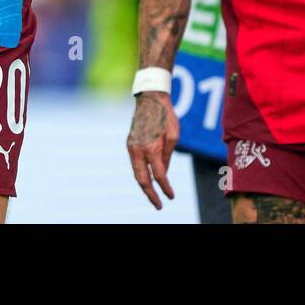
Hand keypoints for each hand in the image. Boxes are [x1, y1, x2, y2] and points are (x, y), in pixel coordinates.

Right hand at [126, 91, 178, 208]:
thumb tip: (162, 173)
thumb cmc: (166, 116)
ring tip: (152, 196)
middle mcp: (138, 150)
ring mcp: (131, 146)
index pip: (159, 176)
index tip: (171, 197)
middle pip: (142, 180)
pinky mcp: (129, 143)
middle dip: (150, 195)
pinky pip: (135, 163)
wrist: (150, 99)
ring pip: (136, 172)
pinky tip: (147, 179)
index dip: (165, 188)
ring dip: (144, 185)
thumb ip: (167, 156)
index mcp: (152, 148)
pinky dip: (141, 173)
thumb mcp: (174, 136)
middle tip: (158, 206)